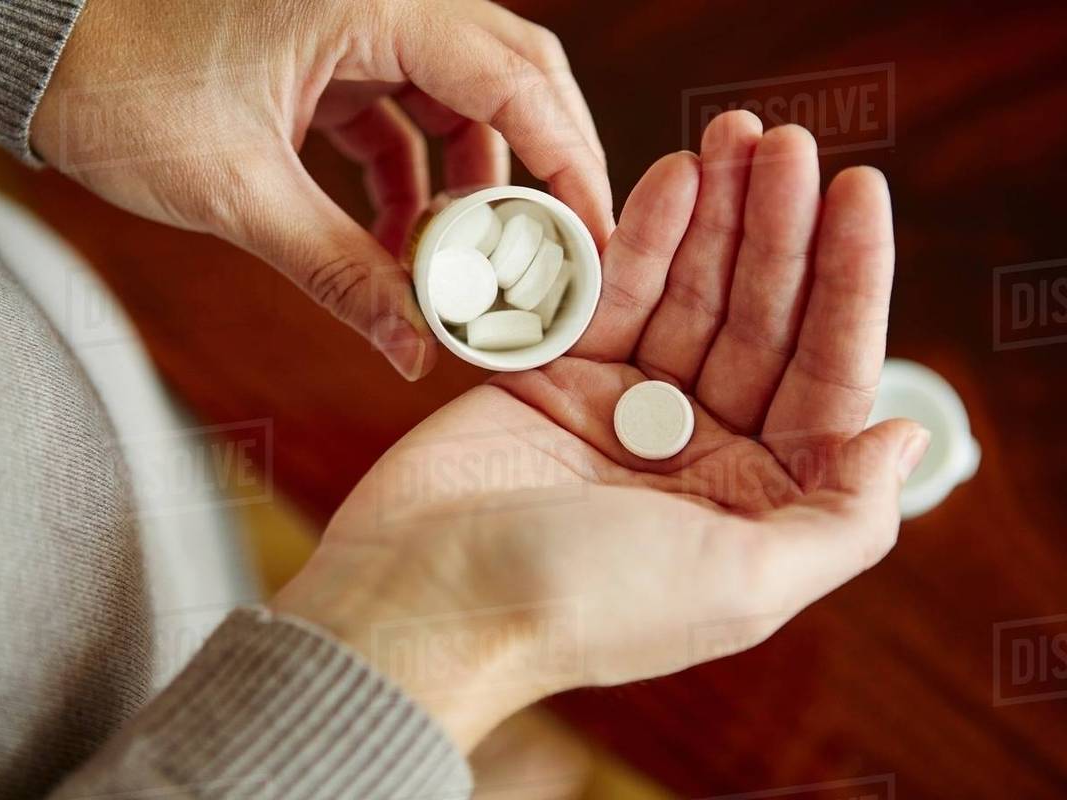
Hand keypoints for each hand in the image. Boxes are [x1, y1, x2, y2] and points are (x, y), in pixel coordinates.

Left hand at [30, 0, 610, 379]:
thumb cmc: (122, 91)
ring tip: (459, 269)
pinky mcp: (336, 60)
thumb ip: (336, 272)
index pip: (511, 75)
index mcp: (366, 3)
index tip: (594, 235)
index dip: (567, 157)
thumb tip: (414, 351)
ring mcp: (360, 28)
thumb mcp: (237, 192)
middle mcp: (379, 2)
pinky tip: (403, 247)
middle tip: (556, 254)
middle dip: (538, 170)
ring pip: (462, 104)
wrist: (44, 52)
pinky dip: (418, 185)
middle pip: (509, 78)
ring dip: (472, 188)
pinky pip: (409, 122)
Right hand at [274, 114, 928, 750]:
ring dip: (713, 218)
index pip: (825, 376)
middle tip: (786, 144)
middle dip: (777, 231)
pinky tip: (669, 179)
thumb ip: (843, 519)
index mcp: (755, 503)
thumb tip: (905, 438)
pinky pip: (608, 297)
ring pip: (685, 297)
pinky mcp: (554, 380)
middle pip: (758, 324)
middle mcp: (697, 453)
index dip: (849, 281)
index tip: (856, 191)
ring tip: (731, 138)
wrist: (424, 597)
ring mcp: (623, 412)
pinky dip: (637, 239)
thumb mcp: (743, 585)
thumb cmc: (583, 606)